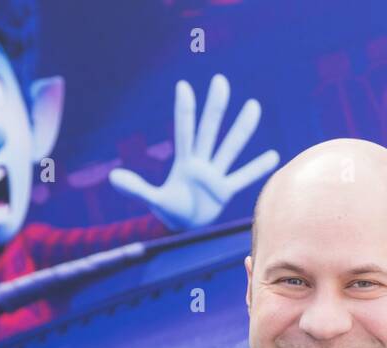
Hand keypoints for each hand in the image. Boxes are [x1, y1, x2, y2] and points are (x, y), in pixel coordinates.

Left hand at [109, 73, 279, 231]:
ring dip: (242, 128)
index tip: (183, 87)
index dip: (184, 110)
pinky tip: (273, 155)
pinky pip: (244, 177)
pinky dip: (257, 168)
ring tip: (253, 106)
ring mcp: (215, 175)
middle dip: (215, 107)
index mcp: (184, 163)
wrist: (184, 228)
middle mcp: (201, 163)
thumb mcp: (154, 200)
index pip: (184, 130)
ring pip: (231, 147)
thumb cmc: (170, 211)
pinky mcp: (225, 190)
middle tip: (220, 81)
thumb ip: (137, 188)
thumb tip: (113, 177)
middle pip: (209, 130)